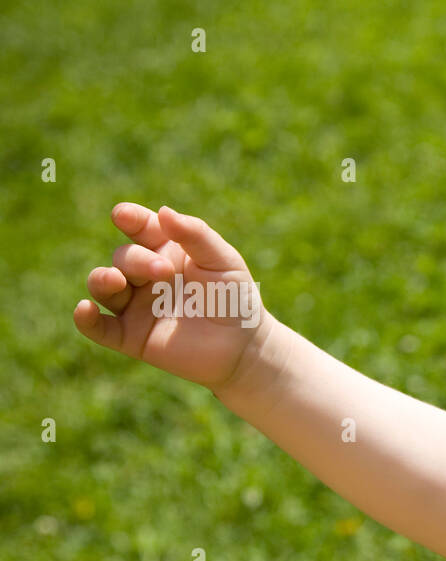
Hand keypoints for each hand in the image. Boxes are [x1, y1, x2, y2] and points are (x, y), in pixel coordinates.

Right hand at [74, 203, 274, 390]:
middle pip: (123, 257)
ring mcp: (136, 305)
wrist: (244, 346)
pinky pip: (99, 328)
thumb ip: (195, 234)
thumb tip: (163, 211)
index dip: (129, 219)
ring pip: (103, 286)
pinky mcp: (132, 336)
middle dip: (137, 260)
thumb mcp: (222, 260)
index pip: (139, 227)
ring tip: (115, 280)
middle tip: (165, 272)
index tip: (123, 216)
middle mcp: (145, 275)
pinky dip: (86, 319)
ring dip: (103, 280)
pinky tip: (84, 310)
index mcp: (166, 250)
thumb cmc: (234, 297)